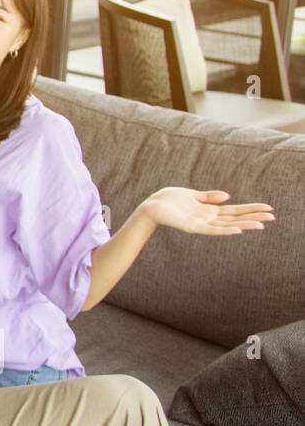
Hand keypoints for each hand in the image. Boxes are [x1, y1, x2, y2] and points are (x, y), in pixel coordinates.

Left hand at [141, 188, 273, 235]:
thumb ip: (209, 197)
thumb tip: (228, 196)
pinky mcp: (192, 227)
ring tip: (261, 225)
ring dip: (244, 225)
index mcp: (208, 210)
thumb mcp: (192, 195)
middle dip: (253, 217)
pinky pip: (210, 230)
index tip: (268, 208)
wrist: (151, 206)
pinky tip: (236, 230)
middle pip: (235, 218)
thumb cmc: (169, 201)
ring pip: (227, 225)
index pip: (234, 211)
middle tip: (273, 217)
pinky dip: (224, 230)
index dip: (251, 209)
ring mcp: (201, 224)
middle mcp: (208, 218)